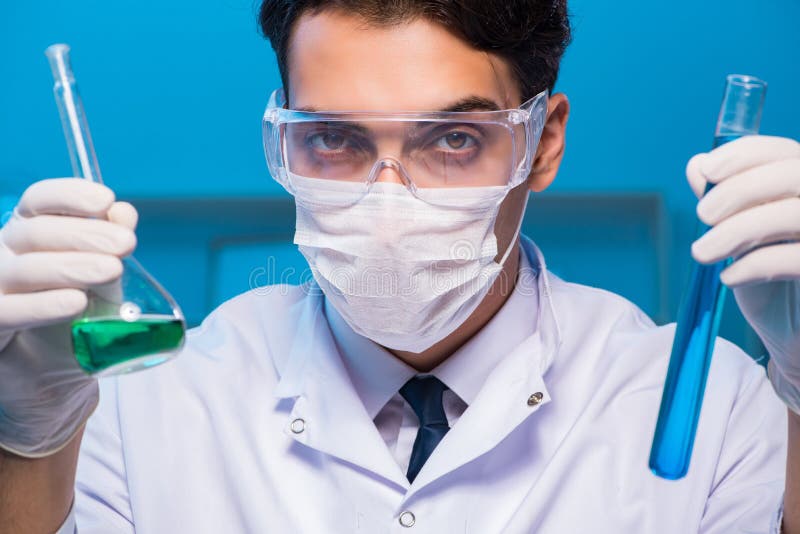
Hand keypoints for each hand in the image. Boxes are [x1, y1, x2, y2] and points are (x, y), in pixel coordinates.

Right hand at [0, 178, 137, 456]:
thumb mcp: (101, 282)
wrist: (54, 380)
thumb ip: (111, 247)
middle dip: (84, 233)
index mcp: (28, 235)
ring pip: (20, 268)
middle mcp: (3, 255)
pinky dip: (42, 306)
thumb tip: (124, 213)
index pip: (38, 201)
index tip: (106, 201)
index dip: (69, 195)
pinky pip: (7, 311)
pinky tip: (75, 302)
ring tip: (111, 269)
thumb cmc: (75, 322)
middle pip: (33, 232)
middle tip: (127, 244)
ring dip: (69, 265)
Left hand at [686, 135, 799, 413]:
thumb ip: (723, 200)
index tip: (707, 170)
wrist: (794, 336)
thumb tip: (698, 165)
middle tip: (702, 215)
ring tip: (703, 252)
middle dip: (740, 189)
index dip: (745, 154)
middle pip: (794, 173)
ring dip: (738, 230)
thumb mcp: (741, 235)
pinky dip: (755, 265)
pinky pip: (797, 258)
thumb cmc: (769, 278)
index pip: (784, 151)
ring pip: (794, 214)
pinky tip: (729, 278)